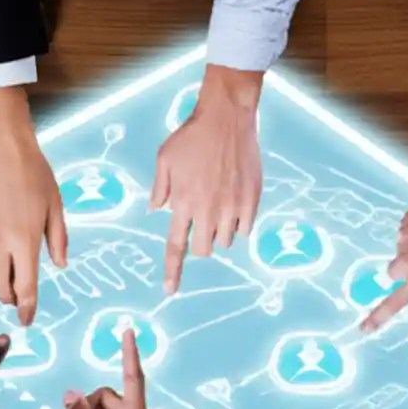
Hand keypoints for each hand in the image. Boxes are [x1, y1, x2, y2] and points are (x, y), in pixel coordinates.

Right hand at [0, 87, 68, 325]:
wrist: (1, 150)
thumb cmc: (34, 175)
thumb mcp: (55, 207)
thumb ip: (57, 240)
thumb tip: (59, 266)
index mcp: (25, 240)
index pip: (25, 287)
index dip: (26, 309)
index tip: (27, 321)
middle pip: (1, 288)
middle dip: (11, 297)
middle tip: (19, 293)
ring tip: (7, 270)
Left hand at [153, 65, 262, 293]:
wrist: (226, 117)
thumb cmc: (192, 136)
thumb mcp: (165, 159)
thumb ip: (159, 189)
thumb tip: (156, 210)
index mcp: (183, 202)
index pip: (176, 246)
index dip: (173, 271)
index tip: (170, 291)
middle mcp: (207, 209)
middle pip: (204, 249)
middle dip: (200, 242)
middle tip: (201, 221)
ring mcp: (232, 206)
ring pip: (226, 241)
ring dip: (220, 230)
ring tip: (218, 203)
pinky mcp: (251, 200)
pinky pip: (245, 229)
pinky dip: (239, 223)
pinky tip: (234, 201)